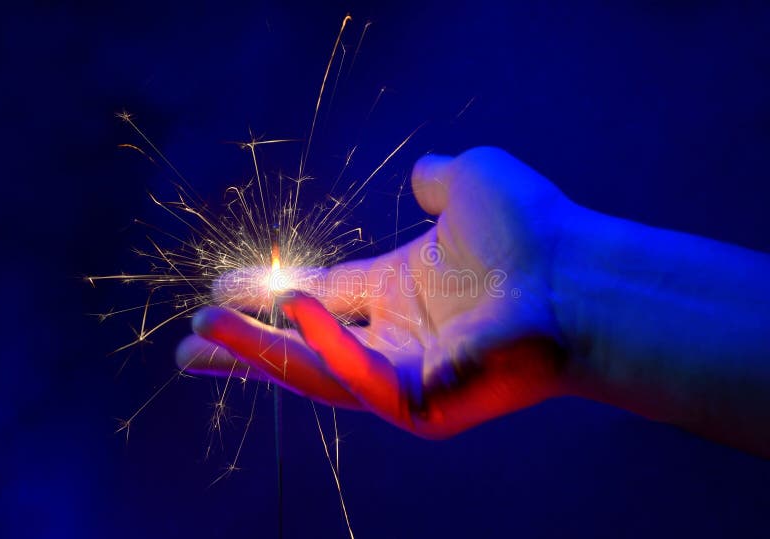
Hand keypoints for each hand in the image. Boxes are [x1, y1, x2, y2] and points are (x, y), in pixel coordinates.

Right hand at [177, 147, 578, 437]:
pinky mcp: (418, 402)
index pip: (321, 297)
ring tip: (199, 342)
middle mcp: (395, 336)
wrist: (581, 278)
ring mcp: (405, 373)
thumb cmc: (534, 232)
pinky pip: (355, 377)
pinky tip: (288, 313)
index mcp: (399, 291)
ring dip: (255, 356)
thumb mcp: (472, 182)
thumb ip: (437, 179)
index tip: (221, 287)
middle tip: (189, 346)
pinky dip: (320, 348)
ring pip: (313, 372)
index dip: (268, 294)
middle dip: (244, 348)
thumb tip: (423, 174)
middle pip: (303, 347)